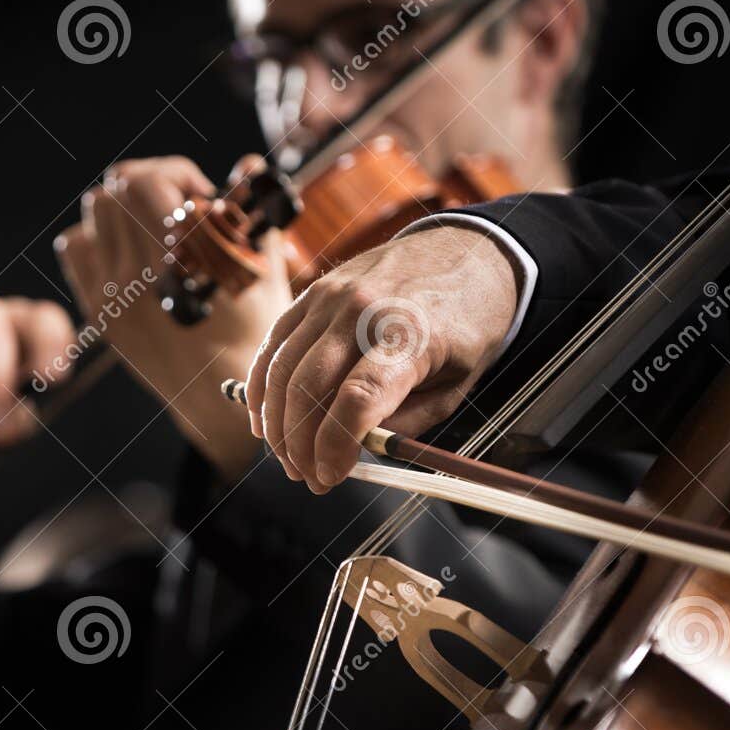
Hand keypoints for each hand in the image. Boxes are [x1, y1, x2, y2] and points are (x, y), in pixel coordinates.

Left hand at [55, 155, 290, 481]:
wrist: (221, 395)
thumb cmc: (253, 333)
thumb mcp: (264, 268)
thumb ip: (255, 210)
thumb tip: (250, 163)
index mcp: (183, 257)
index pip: (149, 181)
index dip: (179, 176)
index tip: (200, 198)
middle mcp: (139, 272)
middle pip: (117, 188)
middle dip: (150, 185)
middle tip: (176, 207)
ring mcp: (113, 293)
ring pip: (95, 212)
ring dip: (124, 208)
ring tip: (151, 228)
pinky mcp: (100, 310)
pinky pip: (75, 247)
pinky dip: (97, 238)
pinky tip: (127, 252)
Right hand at [245, 224, 519, 492]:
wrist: (466, 251)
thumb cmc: (466, 323)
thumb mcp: (457, 384)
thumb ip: (407, 422)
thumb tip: (355, 451)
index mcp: (410, 335)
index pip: (358, 398)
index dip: (335, 446)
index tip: (330, 476)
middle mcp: (363, 310)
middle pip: (309, 388)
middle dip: (301, 445)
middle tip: (309, 478)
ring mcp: (332, 296)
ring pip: (282, 369)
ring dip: (278, 424)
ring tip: (289, 458)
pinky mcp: (314, 291)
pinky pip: (274, 343)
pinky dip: (262, 387)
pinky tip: (266, 419)